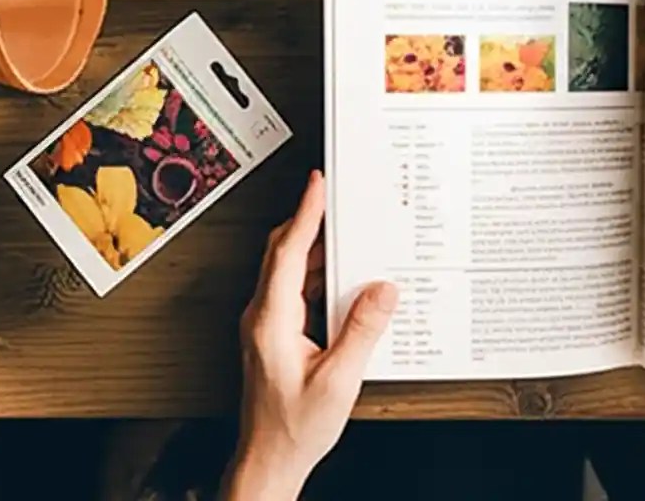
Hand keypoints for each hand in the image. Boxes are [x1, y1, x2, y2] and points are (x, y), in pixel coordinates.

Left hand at [221, 171, 397, 500]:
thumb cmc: (294, 428)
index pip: (286, 253)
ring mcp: (266, 325)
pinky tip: (342, 276)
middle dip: (310, 219)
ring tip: (348, 230)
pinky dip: (317, 273)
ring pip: (287, 269)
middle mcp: (262, 317)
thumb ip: (362, 331)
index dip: (305, 214)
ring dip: (316, 247)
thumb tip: (382, 291)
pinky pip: (294, 289)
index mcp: (271, 321)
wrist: (269, 459)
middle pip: (283, 252)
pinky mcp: (275, 334)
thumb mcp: (339, 381)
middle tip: (336, 194)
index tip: (318, 185)